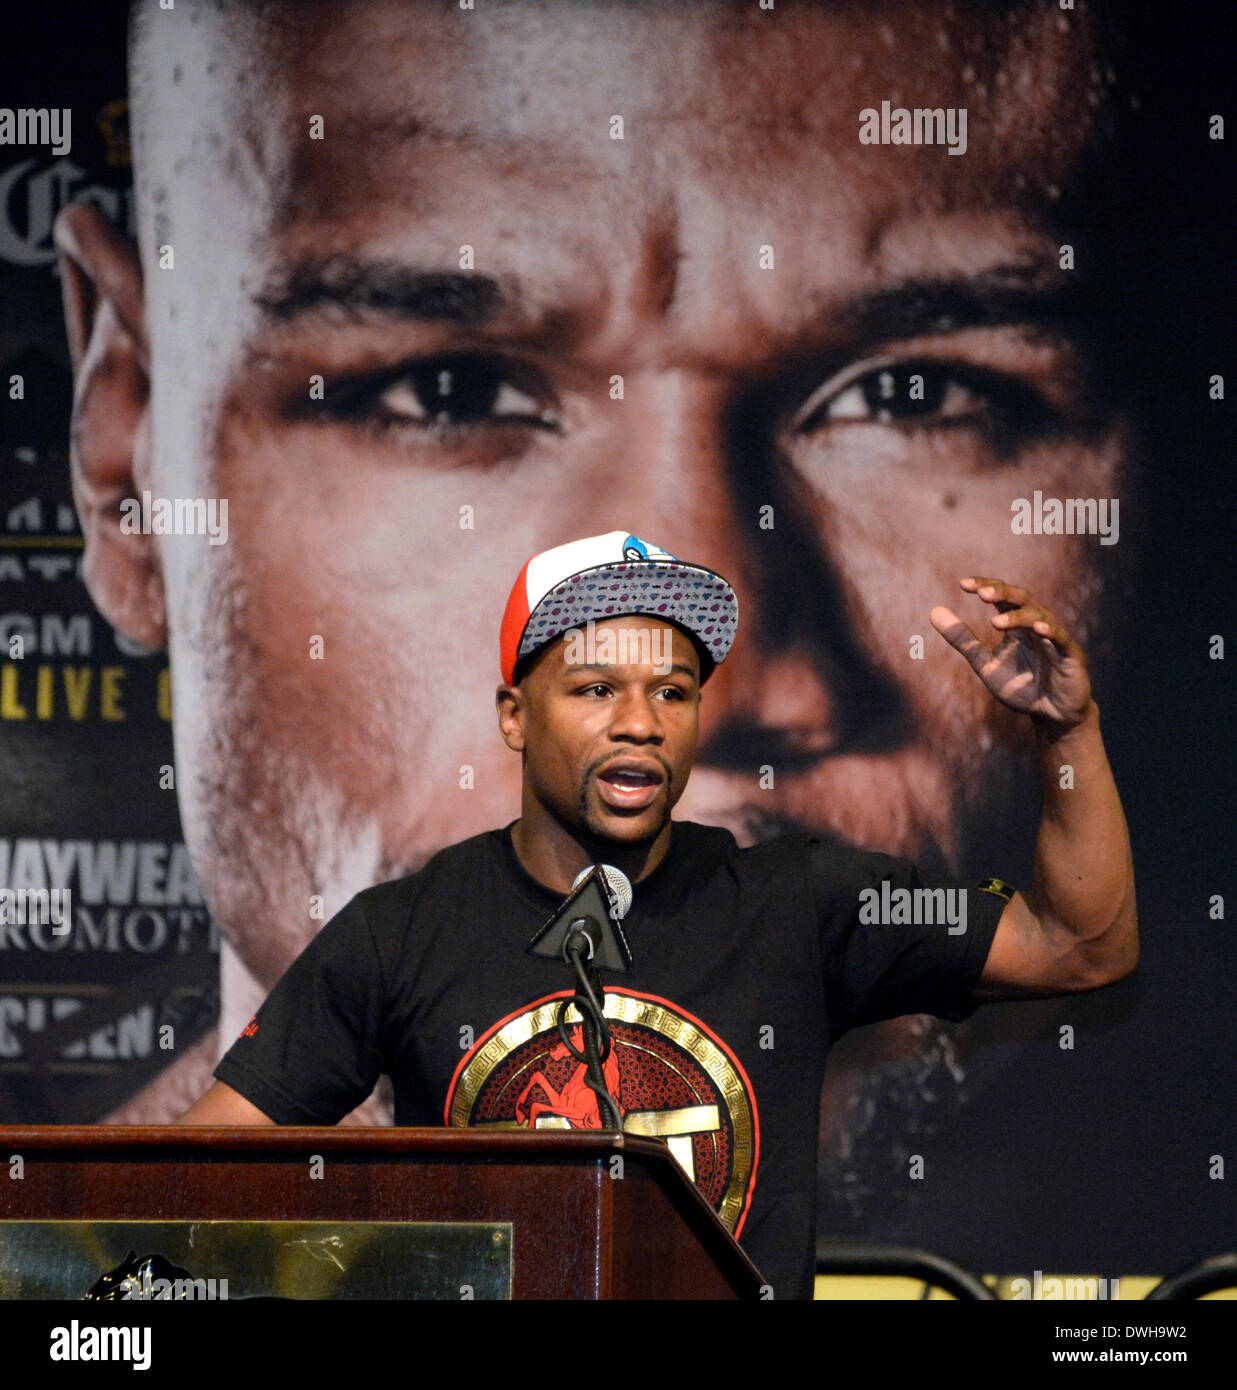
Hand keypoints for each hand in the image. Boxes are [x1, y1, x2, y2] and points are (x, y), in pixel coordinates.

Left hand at [930, 577, 1093, 732]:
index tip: (963, 585)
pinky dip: (1051, 631)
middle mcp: (1036, 624)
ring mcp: (1054, 638)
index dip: (985, 586)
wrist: (1050, 715)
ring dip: (1018, 617)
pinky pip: (1061, 638)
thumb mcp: (985, 663)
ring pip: (1039, 616)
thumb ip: (962, 639)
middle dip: (1002, 593)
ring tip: (996, 623)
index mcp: (1016, 624)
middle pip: (1021, 597)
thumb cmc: (1021, 686)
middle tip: (981, 594)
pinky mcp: (1070, 655)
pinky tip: (1038, 628)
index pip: (1002, 596)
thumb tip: (933, 611)